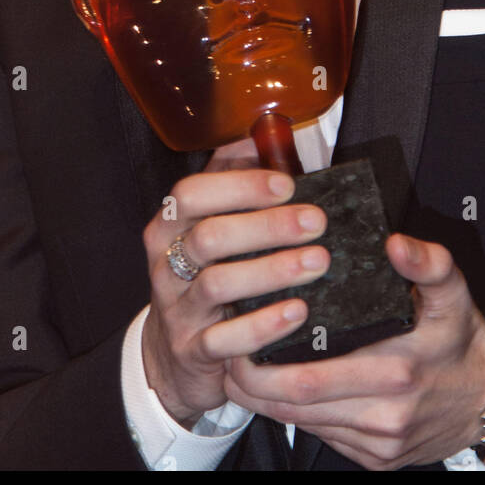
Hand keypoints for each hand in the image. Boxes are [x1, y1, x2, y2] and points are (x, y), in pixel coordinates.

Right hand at [140, 137, 329, 428]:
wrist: (173, 354)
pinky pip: (225, 340)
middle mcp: (166, 263)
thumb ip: (230, 178)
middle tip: (317, 222)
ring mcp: (177, 309)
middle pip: (209, 236)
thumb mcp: (209, 223)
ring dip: (272, 270)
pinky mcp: (193, 351)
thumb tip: (263, 130)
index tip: (288, 183)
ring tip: (318, 262)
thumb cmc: (205, 272)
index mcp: (170, 224)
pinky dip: (264, 325)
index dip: (240, 185)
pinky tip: (298, 312)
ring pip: (217, 284)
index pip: (191, 193)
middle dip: (268, 226)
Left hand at [223, 232, 484, 469]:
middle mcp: (385, 413)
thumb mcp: (454, 294)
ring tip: (241, 370)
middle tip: (226, 354)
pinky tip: (279, 393)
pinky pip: (324, 437)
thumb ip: (429, 263)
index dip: (263, 361)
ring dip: (267, 402)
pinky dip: (295, 416)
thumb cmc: (462, 342)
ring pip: (303, 424)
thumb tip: (395, 243)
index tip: (240, 335)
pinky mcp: (377, 459)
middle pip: (295, 404)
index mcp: (397, 369)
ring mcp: (379, 443)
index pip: (308, 374)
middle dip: (251, 383)